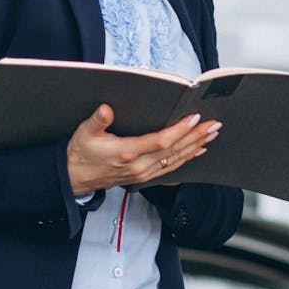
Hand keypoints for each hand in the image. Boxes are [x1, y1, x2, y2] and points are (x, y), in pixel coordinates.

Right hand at [65, 106, 219, 193]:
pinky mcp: (143, 177)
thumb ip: (97, 121)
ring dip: (195, 147)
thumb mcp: (83, 134)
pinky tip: (197, 151)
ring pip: (176, 160)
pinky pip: (170, 169)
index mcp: (126, 153)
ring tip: (211, 135)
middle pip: (174, 151)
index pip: (160, 141)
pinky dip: (186, 159)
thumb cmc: (80, 154)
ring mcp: (143, 174)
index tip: (194, 118)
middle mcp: (139, 166)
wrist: (74, 178)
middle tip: (214, 125)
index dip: (179, 130)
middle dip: (196, 137)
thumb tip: (106, 109)